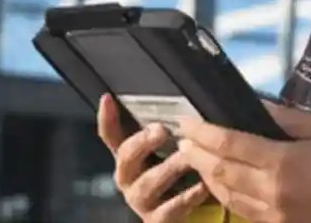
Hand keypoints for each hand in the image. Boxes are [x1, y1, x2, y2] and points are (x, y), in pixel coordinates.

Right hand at [96, 94, 210, 221]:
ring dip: (167, 169)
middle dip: (142, 143)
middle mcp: (129, 178)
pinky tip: (203, 187)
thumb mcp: (175, 149)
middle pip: (125, 158)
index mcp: (130, 158)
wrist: (190, 212)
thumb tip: (185, 108)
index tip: (108, 99)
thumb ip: (174, 132)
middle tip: (161, 130)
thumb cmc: (181, 173)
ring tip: (187, 159)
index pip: (111, 136)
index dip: (107, 119)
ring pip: (146, 184)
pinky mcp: (155, 220)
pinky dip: (186, 198)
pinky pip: (168, 210)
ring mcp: (140, 201)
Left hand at [176, 102, 310, 222]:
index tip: (186, 121)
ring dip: (206, 175)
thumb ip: (283, 118)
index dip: (202, 131)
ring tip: (196, 158)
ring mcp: (275, 215)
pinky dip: (226, 195)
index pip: (229, 144)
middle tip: (183, 138)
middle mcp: (273, 192)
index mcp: (284, 162)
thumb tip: (251, 104)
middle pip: (220, 171)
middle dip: (197, 153)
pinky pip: (243, 212)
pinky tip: (222, 183)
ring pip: (226, 195)